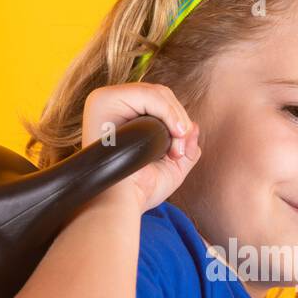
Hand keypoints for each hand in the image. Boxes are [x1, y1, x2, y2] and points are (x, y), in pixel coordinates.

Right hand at [82, 83, 202, 213]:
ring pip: (155, 93)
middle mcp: (112, 109)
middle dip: (179, 120)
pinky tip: (173, 132)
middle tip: (179, 151)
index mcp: (124, 122)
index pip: (159, 104)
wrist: (122, 204)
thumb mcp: (172, 167)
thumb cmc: (141, 190)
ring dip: (175, 118)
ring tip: (174, 148)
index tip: (182, 151)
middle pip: (159, 94)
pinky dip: (167, 111)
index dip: (178, 121)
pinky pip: (146, 94)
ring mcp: (105, 103)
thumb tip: (194, 126)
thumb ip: (186, 145)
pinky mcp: (102, 101)